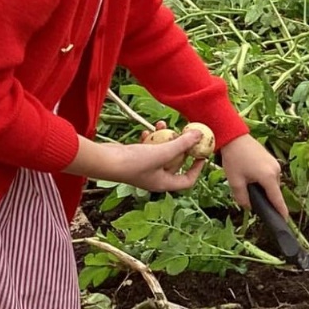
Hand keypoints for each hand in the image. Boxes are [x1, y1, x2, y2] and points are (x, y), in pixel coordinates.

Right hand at [65, 130, 205, 192]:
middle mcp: (156, 178)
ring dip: (164, 139)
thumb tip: (199, 134)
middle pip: (175, 164)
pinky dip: (150, 139)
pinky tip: (148, 130)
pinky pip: (148, 148)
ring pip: (161, 153)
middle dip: (181, 148)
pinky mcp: (135, 159)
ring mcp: (145, 168)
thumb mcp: (163, 152)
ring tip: (164, 125)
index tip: (202, 154)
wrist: (105, 161)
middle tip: (186, 134)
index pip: (187, 180)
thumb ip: (182, 144)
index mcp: (164, 183)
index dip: (197, 169)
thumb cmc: (134, 162)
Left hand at [218, 132, 286, 216]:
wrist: (234, 137)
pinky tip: (251, 176)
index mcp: (268, 177)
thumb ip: (242, 198)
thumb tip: (249, 207)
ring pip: (272, 184)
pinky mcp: (272, 160)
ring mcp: (275, 164)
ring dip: (264, 188)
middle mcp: (276, 171)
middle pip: (274, 191)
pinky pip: (271, 176)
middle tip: (251, 199)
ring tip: (247, 184)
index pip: (277, 199)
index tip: (284, 220)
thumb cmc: (234, 159)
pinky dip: (264, 180)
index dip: (280, 211)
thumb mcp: (235, 182)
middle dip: (266, 198)